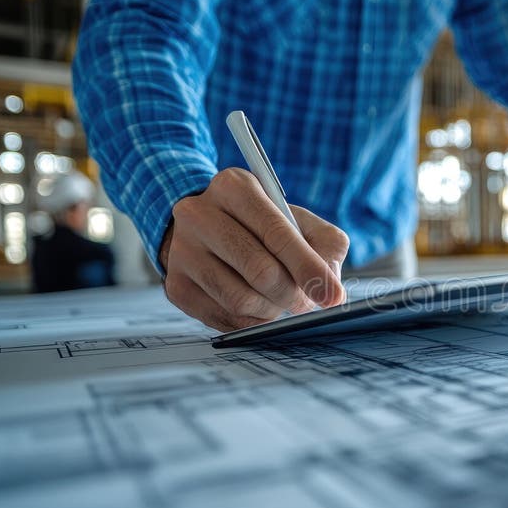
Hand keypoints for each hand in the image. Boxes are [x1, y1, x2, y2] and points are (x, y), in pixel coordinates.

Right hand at [159, 168, 348, 330]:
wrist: (206, 230)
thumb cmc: (259, 226)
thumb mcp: (297, 219)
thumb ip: (325, 243)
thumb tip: (330, 283)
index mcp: (234, 187)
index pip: (277, 234)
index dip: (309, 269)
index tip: (331, 296)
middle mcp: (199, 214)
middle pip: (261, 271)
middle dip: (293, 294)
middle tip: (305, 301)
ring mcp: (182, 251)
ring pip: (241, 299)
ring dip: (273, 309)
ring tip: (280, 300)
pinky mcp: (176, 285)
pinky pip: (224, 317)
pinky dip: (252, 320)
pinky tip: (258, 306)